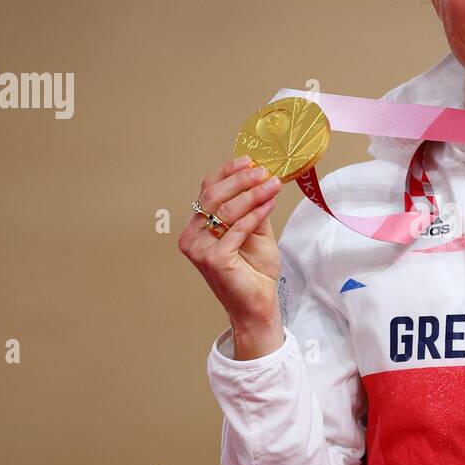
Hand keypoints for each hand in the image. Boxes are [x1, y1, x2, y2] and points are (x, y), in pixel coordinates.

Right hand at [178, 155, 285, 356]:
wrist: (258, 304)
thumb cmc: (254, 271)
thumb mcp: (254, 232)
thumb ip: (252, 208)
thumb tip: (261, 177)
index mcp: (197, 227)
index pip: (207, 191)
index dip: (228, 173)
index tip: (249, 161)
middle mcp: (192, 237)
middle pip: (213, 196)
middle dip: (241, 181)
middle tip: (263, 172)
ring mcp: (199, 249)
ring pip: (225, 210)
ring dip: (252, 194)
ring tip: (272, 185)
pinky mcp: (214, 259)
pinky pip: (236, 229)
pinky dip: (255, 214)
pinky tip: (269, 204)